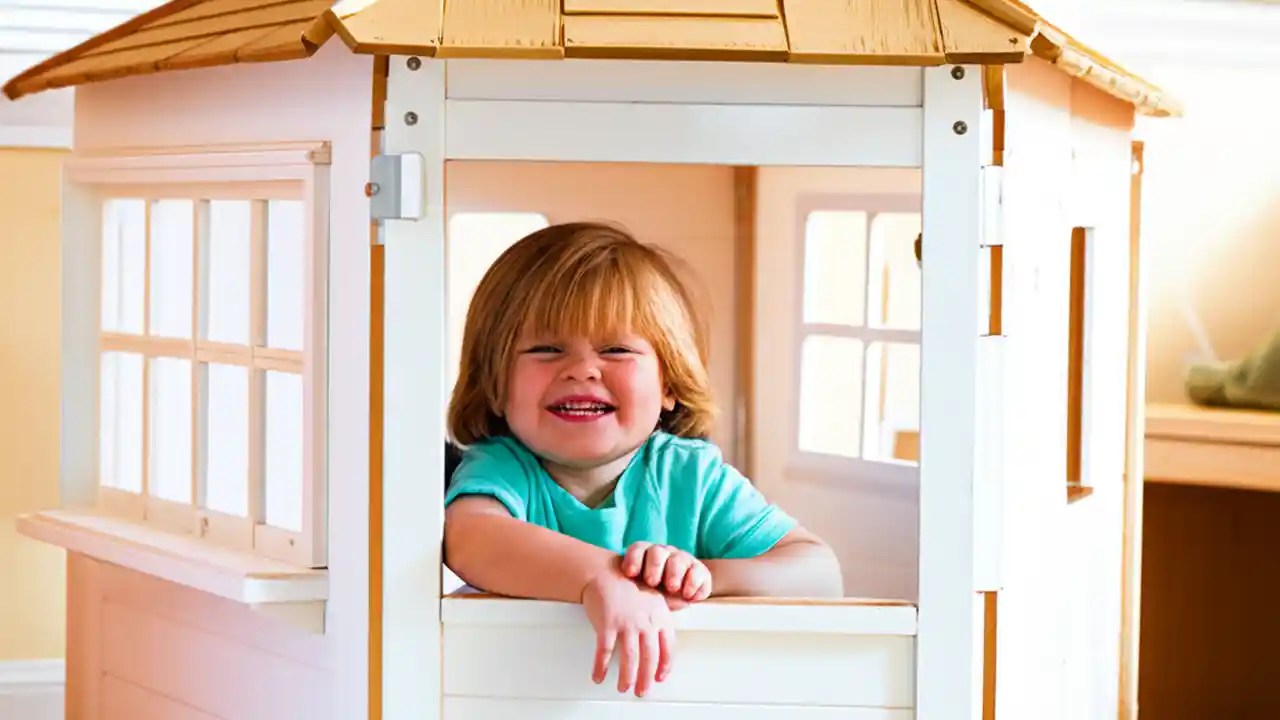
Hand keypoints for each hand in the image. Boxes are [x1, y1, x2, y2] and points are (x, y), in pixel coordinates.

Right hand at [580, 571, 676, 696]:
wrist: (604, 572)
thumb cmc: (628, 582)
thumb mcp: (656, 593)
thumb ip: (670, 604)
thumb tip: (686, 605)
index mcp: (660, 616)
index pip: (668, 648)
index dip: (664, 666)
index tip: (660, 677)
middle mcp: (645, 622)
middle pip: (650, 658)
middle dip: (646, 678)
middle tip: (641, 691)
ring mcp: (626, 624)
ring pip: (630, 658)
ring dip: (627, 677)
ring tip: (624, 687)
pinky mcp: (607, 624)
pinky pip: (604, 652)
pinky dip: (600, 667)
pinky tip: (598, 675)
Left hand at [622, 542, 712, 609]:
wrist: (676, 599)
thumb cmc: (649, 597)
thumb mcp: (636, 594)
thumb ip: (626, 592)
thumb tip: (607, 599)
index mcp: (645, 556)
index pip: (637, 549)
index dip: (633, 559)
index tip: (630, 573)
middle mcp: (664, 554)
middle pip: (657, 552)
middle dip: (654, 566)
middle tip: (652, 582)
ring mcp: (682, 560)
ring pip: (678, 559)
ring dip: (675, 573)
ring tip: (672, 588)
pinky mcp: (699, 571)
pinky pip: (699, 571)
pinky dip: (694, 583)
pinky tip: (688, 595)